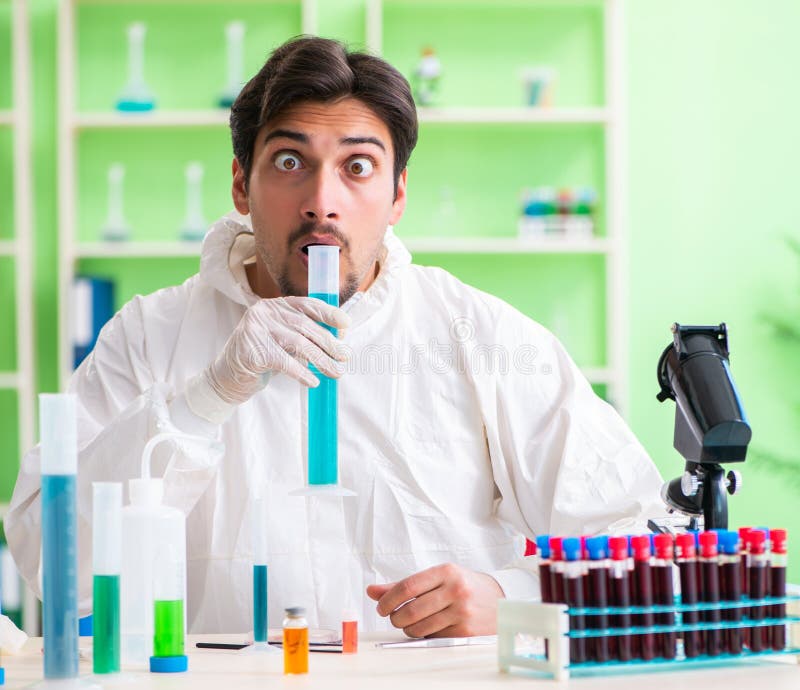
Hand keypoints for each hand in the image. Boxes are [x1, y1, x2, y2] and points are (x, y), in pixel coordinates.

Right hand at [204, 296, 350, 403]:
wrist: (227, 376)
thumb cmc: (262, 356)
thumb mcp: (283, 339)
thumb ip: (305, 334)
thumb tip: (339, 339)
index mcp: (276, 305)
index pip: (307, 304)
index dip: (328, 314)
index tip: (345, 324)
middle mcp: (265, 312)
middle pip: (305, 326)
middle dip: (329, 343)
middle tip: (344, 357)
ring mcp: (256, 330)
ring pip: (298, 344)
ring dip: (321, 360)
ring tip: (336, 372)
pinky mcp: (251, 351)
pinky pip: (285, 362)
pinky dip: (302, 373)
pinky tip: (313, 382)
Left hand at [366, 563, 503, 637]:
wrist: (498, 601)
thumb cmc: (464, 586)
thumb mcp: (438, 577)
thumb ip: (405, 585)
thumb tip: (372, 591)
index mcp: (446, 571)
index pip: (408, 586)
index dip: (388, 599)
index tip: (381, 606)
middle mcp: (455, 589)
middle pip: (411, 610)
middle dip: (396, 617)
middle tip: (394, 617)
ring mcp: (462, 611)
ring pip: (420, 627)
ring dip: (408, 629)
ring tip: (410, 623)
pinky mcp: (466, 631)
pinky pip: (434, 637)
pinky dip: (425, 636)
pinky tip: (429, 628)